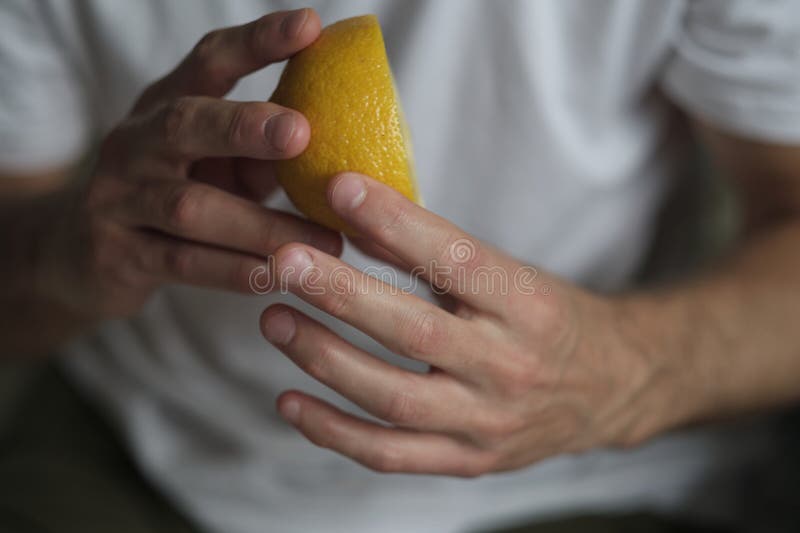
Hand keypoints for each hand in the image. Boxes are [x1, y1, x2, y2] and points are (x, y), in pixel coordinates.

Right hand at [41, 9, 340, 319]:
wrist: (81, 254)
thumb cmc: (172, 195)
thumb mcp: (214, 166)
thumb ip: (261, 154)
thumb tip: (340, 145)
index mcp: (166, 107)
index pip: (209, 61)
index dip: (257, 42)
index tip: (309, 26)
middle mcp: (136, 144)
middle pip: (185, 124)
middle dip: (243, 126)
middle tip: (300, 134)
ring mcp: (119, 199)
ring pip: (191, 208)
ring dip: (263, 225)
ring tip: (327, 242)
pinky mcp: (118, 254)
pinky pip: (183, 262)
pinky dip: (235, 269)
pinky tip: (278, 276)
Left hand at [261, 173, 677, 475]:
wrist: (608, 388)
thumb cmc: (547, 318)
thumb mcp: (505, 272)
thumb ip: (430, 249)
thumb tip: (355, 209)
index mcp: (526, 304)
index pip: (455, 260)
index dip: (395, 222)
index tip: (339, 188)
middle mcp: (509, 366)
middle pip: (413, 332)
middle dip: (341, 294)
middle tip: (285, 260)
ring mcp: (487, 422)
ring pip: (391, 399)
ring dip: (324, 359)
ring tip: (274, 320)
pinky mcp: (468, 460)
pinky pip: (390, 455)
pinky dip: (333, 431)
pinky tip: (289, 400)